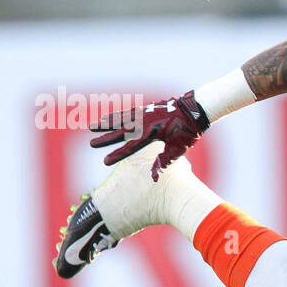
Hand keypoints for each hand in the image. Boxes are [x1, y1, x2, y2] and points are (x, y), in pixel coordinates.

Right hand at [90, 91, 210, 179]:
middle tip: (91, 144)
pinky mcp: (146, 109)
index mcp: (153, 134)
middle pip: (122, 132)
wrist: (194, 110)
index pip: (132, 147)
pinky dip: (116, 115)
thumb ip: (164, 161)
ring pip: (121, 119)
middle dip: (106, 139)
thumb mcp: (178, 149)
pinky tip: (107, 117)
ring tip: (92, 126)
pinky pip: (127, 112)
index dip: (118, 155)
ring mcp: (145, 114)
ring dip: (106, 123)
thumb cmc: (188, 132)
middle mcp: (146, 122)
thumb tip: (154, 178)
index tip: (105, 161)